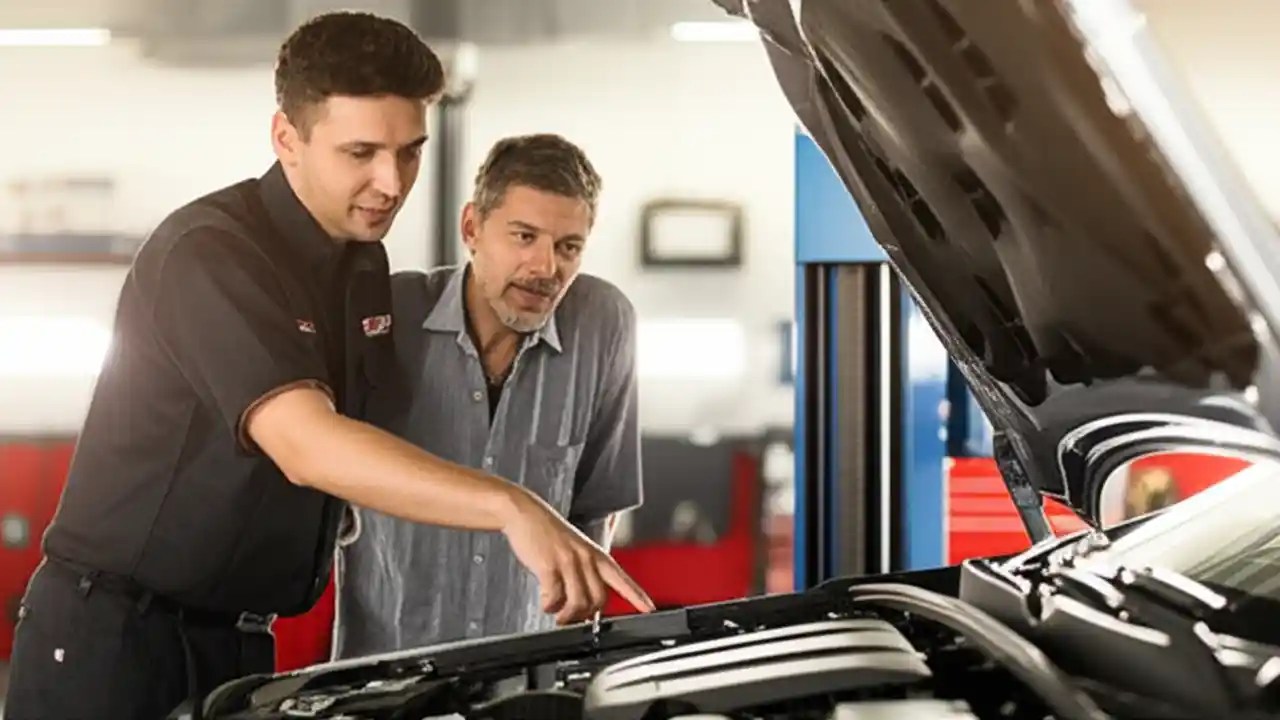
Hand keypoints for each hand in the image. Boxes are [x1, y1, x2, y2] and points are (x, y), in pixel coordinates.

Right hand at [499, 487, 654, 624]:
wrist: (524, 513)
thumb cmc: (549, 533)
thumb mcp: (576, 549)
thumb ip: (586, 573)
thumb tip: (589, 605)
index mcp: (596, 554)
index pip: (622, 578)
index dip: (637, 596)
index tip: (649, 609)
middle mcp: (586, 558)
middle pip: (599, 599)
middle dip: (586, 615)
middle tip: (574, 618)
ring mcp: (568, 561)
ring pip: (578, 602)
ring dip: (566, 615)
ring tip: (558, 613)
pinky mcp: (549, 565)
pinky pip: (554, 598)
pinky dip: (549, 606)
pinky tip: (545, 603)